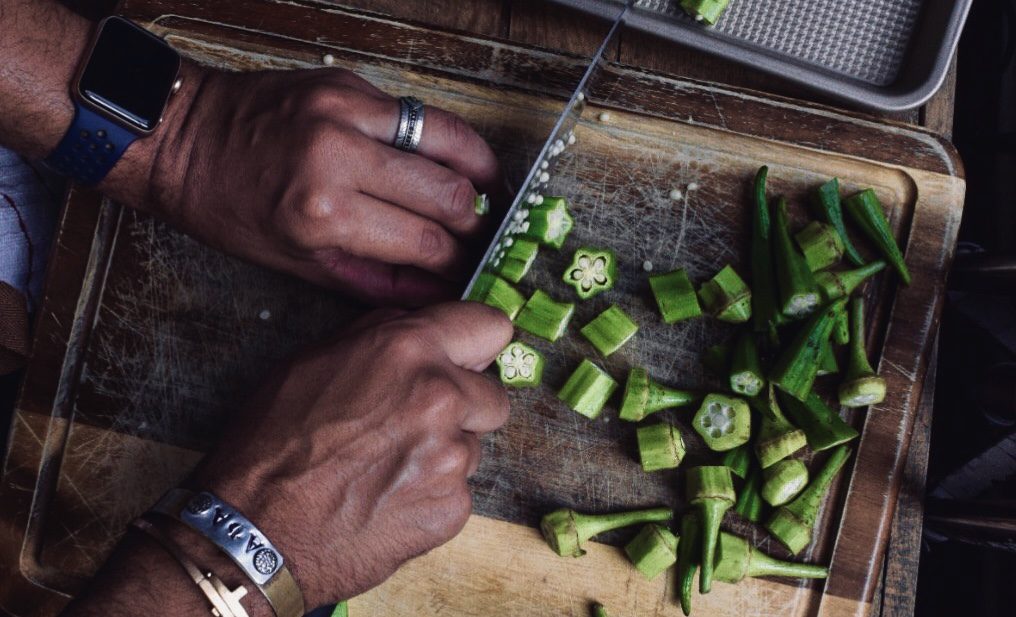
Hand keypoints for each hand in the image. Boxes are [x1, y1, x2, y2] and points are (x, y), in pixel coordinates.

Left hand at [115, 63, 501, 304]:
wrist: (180, 137)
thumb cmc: (227, 207)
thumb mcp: (295, 262)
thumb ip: (374, 279)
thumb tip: (436, 289)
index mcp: (321, 212)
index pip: (424, 241)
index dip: (460, 263)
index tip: (473, 271)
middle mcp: (337, 157)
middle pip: (447, 193)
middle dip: (477, 224)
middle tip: (486, 239)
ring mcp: (345, 111)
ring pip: (446, 142)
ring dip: (479, 173)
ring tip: (491, 194)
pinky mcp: (347, 84)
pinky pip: (417, 114)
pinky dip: (444, 140)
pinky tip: (455, 160)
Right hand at [188, 301, 511, 605]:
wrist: (255, 529)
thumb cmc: (273, 441)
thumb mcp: (316, 359)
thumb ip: (382, 335)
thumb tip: (420, 327)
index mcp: (410, 349)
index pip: (490, 326)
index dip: (477, 344)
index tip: (469, 359)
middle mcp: (442, 397)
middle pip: (494, 395)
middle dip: (465, 406)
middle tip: (417, 423)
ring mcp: (452, 456)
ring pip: (473, 446)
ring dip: (444, 452)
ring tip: (388, 466)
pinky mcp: (453, 508)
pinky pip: (458, 491)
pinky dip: (431, 494)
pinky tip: (387, 497)